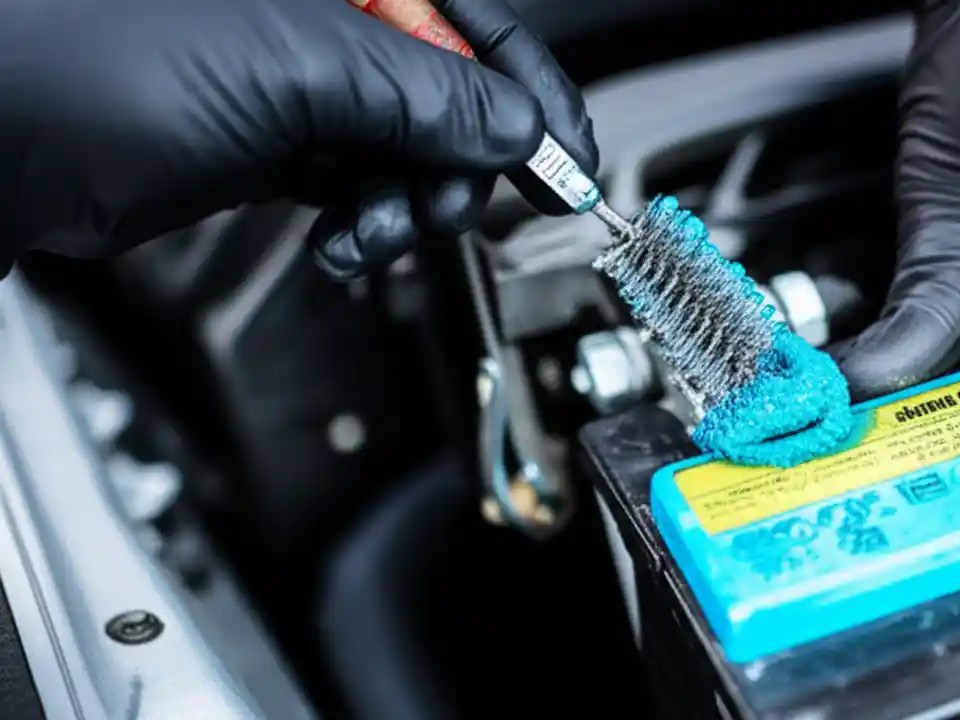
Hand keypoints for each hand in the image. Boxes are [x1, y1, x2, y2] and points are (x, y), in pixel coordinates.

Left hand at [0, 0, 596, 278]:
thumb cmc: (95, 56)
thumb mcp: (296, 64)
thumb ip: (425, 92)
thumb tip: (515, 123)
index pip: (481, 20)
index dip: (534, 91)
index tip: (569, 160)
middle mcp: (330, 18)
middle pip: (453, 96)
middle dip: (457, 166)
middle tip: (436, 205)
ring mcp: (299, 79)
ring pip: (408, 151)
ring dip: (405, 208)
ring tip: (364, 233)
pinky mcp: (271, 139)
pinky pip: (358, 184)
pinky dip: (364, 223)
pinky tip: (340, 241)